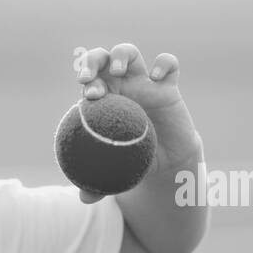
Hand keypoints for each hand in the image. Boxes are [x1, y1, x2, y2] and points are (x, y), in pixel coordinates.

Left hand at [71, 43, 188, 202]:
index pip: (88, 81)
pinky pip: (168, 64)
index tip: (88, 95)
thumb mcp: (114, 172)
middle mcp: (118, 86)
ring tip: (118, 70)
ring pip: (128, 53)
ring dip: (121, 55)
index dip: (86, 82)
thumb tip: (84, 199)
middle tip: (90, 75)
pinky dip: (163, 63)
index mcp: (100, 101)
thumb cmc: (131, 161)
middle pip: (102, 59)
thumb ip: (97, 182)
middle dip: (93, 60)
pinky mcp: (167, 86)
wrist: (164, 163)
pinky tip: (156, 77)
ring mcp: (142, 83)